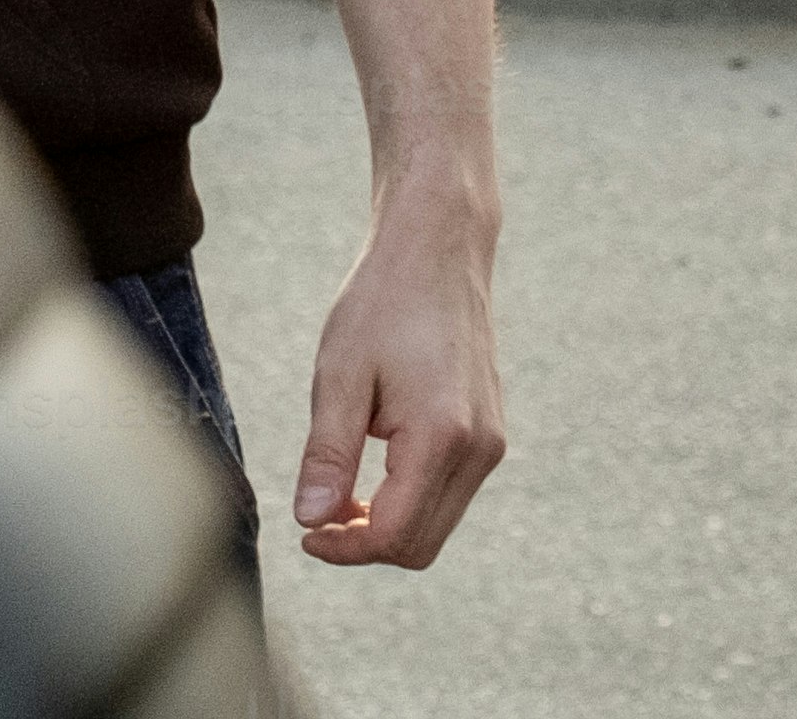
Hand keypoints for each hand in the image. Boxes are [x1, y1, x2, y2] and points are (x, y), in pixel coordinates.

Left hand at [298, 0, 504, 568]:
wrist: (437, 247)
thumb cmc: (382, 303)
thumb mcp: (339, 376)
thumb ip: (328, 455)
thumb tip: (311, 521)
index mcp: (442, 435)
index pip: (393, 535)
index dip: (343, 549)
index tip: (305, 531)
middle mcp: (479, 447)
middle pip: (420, 545)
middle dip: (365, 544)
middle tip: (319, 513)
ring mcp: (491, 441)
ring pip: (437, 524)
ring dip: (388, 523)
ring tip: (342, 484)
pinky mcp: (490, 431)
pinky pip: (450, 494)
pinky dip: (410, 499)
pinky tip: (374, 462)